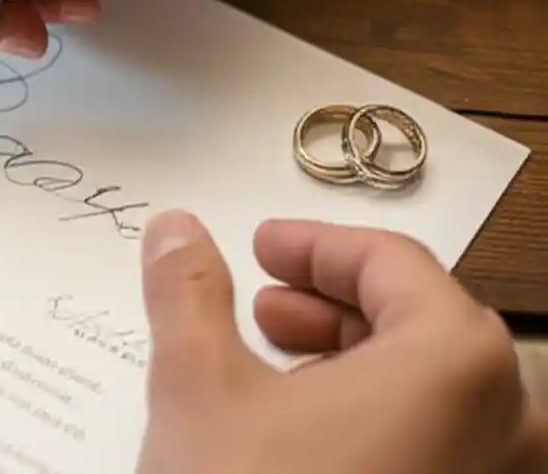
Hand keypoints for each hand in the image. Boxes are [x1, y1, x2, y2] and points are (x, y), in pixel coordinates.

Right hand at [137, 211, 547, 473]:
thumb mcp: (197, 387)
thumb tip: (178, 234)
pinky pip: (434, 446)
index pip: (392, 264)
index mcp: (455, 365)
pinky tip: (300, 434)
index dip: (314, 245)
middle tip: (262, 299)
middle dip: (329, 302)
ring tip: (269, 363)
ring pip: (431, 389)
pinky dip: (373, 418)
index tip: (264, 246)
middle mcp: (502, 427)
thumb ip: (187, 291)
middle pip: (421, 322)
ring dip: (349, 359)